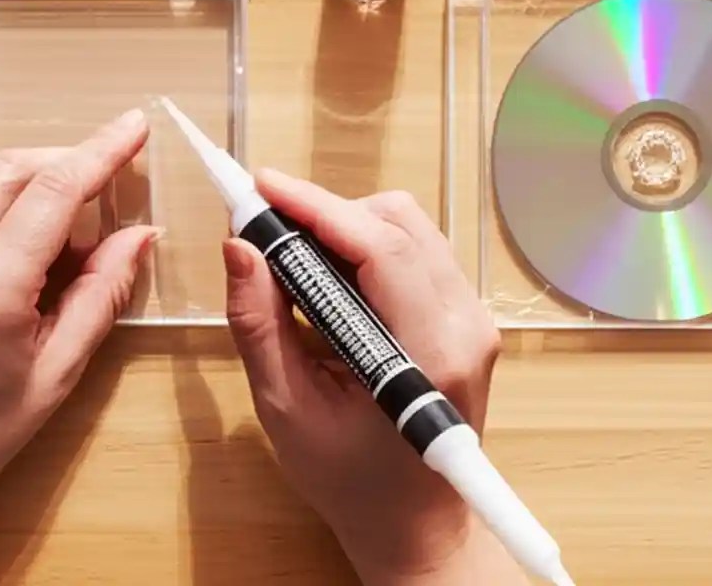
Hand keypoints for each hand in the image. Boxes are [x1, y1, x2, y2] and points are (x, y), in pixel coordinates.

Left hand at [0, 110, 156, 584]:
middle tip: (100, 178)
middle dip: (64, 160)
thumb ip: (100, 296)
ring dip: (19, 171)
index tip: (132, 128)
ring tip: (51, 205)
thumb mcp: (55, 376)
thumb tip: (138, 236)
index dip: (101, 151)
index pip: (55, 191)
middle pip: (12, 168)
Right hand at [223, 169, 523, 584]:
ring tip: (294, 258)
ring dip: (346, 228)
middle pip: (398, 223)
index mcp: (430, 354)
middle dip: (326, 213)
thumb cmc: (351, 480)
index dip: (316, 207)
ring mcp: (473, 319)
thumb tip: (238, 248)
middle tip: (267, 228)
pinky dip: (367, 248)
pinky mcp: (467, 317)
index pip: (379, 249)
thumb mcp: (285, 409)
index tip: (260, 186)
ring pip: (409, 228)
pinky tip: (329, 279)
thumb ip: (259, 325)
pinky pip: (417, 252)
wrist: (416, 524)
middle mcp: (466, 326)